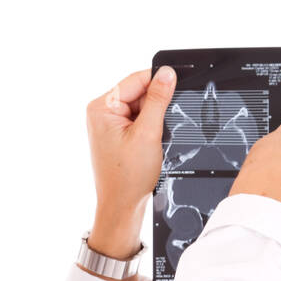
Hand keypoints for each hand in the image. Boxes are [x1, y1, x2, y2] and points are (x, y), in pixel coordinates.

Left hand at [85, 65, 176, 257]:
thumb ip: (158, 100)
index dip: (159, 82)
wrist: (122, 206)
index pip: (136, 80)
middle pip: (139, 93)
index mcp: (101, 107)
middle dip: (156, 107)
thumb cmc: (128, 177)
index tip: (179, 84)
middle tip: (160, 128)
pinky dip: (150, 130)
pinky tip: (151, 145)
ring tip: (153, 141)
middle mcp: (101, 113)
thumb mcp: (148, 133)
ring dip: (154, 121)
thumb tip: (168, 73)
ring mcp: (108, 125)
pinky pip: (139, 122)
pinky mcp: (117, 136)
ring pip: (142, 108)